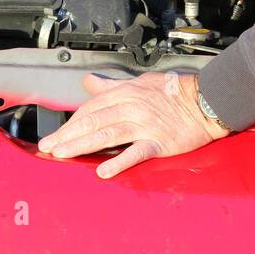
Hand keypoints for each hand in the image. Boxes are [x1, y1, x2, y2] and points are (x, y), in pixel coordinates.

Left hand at [37, 72, 230, 177]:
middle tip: (48, 147)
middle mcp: (132, 107)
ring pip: (107, 135)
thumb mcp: (141, 81)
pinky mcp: (159, 142)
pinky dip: (119, 162)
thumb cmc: (175, 91)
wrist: (206, 100)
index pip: (91, 108)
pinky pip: (136, 153)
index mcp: (126, 92)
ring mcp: (145, 125)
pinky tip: (103, 172)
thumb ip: (112, 85)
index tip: (56, 134)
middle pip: (93, 121)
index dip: (71, 122)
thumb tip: (89, 81)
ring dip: (82, 145)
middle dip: (67, 135)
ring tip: (62, 154)